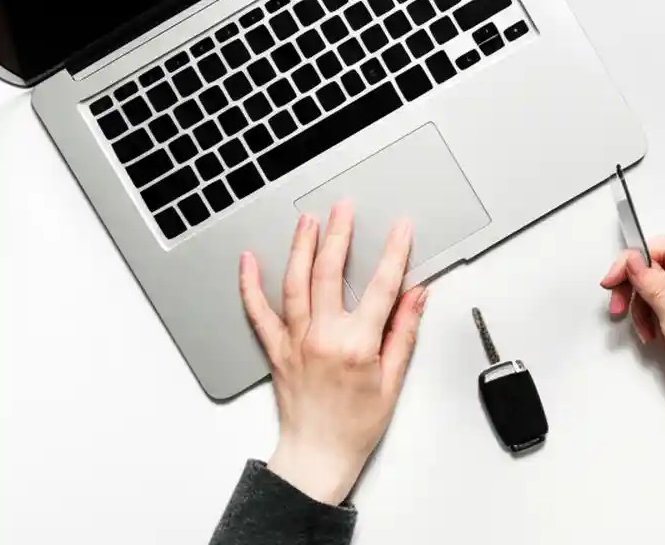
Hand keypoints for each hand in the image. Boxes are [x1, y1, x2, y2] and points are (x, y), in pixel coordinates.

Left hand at [239, 200, 426, 504]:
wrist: (316, 457)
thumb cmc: (355, 426)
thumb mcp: (393, 380)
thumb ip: (404, 332)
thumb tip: (416, 295)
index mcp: (356, 345)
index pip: (380, 287)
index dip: (394, 253)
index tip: (402, 229)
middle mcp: (322, 338)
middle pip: (329, 273)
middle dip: (339, 234)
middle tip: (344, 208)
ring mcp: (295, 342)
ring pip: (294, 283)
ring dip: (301, 247)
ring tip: (307, 220)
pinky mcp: (276, 351)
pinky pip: (258, 312)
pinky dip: (250, 285)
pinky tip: (248, 261)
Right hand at [600, 237, 664, 455]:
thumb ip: (655, 288)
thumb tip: (633, 260)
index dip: (634, 261)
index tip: (613, 281)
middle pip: (660, 264)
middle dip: (636, 286)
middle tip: (618, 306)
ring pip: (660, 283)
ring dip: (643, 305)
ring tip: (643, 331)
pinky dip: (653, 315)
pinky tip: (652, 333)